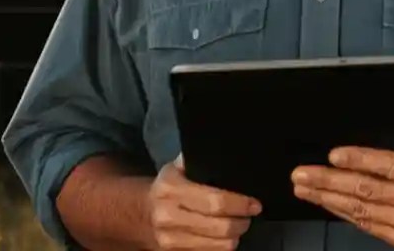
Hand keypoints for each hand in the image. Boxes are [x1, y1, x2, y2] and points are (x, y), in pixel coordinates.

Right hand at [145, 154, 260, 249]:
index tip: (255, 205)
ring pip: (219, 246)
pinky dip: (222, 246)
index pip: (216, 202)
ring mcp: (169, 241)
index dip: (240, 204)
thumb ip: (198, 160)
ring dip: (235, 236)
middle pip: (221, 228)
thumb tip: (227, 152)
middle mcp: (168, 217)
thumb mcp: (177, 168)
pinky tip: (223, 237)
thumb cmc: (167, 187)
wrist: (138, 213)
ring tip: (237, 225)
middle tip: (249, 215)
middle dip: (242, 222)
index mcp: (172, 190)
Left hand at [292, 104, 393, 247]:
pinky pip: (366, 225)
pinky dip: (343, 213)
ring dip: (328, 198)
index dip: (363, 160)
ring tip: (303, 188)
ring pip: (362, 210)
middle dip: (331, 181)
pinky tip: (326, 202)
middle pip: (370, 190)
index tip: (335, 154)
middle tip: (302, 173)